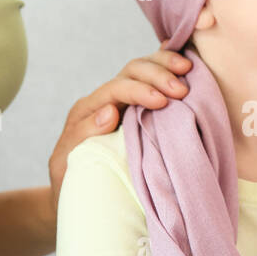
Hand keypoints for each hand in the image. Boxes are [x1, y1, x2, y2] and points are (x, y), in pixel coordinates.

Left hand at [48, 44, 191, 217]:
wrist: (74, 191)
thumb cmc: (71, 180)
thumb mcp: (68, 160)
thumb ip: (84, 134)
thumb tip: (111, 111)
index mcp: (88, 109)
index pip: (116, 89)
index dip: (140, 91)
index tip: (162, 101)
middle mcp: (106, 98)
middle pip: (132, 71)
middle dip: (158, 75)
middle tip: (182, 90)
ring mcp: (123, 99)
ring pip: (143, 69)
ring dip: (165, 65)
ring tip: (188, 68)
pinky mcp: (137, 105)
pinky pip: (152, 79)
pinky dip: (168, 69)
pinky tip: (186, 66)